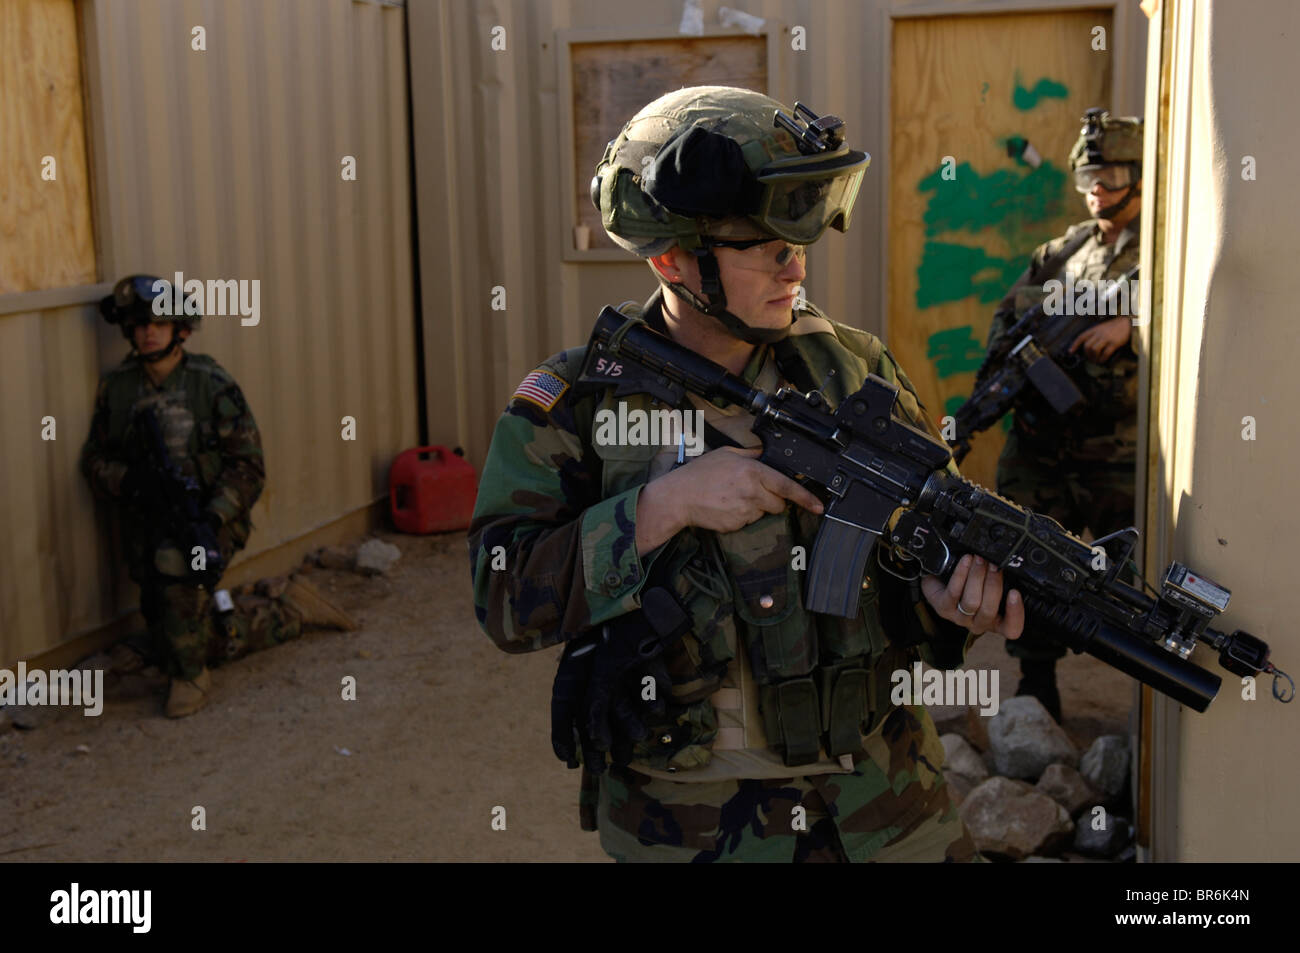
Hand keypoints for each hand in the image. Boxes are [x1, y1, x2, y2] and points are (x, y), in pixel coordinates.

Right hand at [637, 447, 823, 553]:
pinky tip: (727, 507)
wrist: (678, 498)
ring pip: (763, 513)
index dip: (805, 497)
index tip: (819, 506)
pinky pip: (748, 522)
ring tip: (734, 498)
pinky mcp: (736, 525)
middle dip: (773, 500)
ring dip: (756, 507)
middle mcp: (752, 492)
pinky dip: (742, 516)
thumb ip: (752, 455)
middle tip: (753, 491)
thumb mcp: (727, 454)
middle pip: (779, 504)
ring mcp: (744, 511)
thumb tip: (768, 455)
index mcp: (752, 472)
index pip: (787, 486)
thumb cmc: (699, 474)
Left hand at [921, 554, 1024, 638]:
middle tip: (994, 564)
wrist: (942, 578)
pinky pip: (954, 592)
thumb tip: (1013, 565)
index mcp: (997, 621)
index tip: (1015, 592)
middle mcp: (979, 623)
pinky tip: (966, 560)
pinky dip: (961, 574)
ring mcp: (960, 618)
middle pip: (989, 610)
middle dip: (993, 584)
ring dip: (977, 576)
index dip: (1015, 613)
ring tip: (980, 559)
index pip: (1011, 628)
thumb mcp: (991, 582)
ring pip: (971, 601)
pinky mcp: (943, 609)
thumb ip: (1003, 580)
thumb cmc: (972, 582)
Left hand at [1069, 316, 1130, 362]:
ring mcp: (1107, 338)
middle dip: (1086, 355)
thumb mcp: (1101, 328)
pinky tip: (1102, 361)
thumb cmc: (1114, 327)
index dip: (1074, 345)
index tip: (1070, 352)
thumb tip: (1088, 346)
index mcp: (1094, 329)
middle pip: (1087, 346)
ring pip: (1094, 350)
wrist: (1127, 322)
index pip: (1081, 337)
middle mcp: (1099, 333)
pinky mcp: (1114, 343)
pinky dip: (1102, 359)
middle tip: (1089, 359)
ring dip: (1093, 358)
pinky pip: (1105, 353)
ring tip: (1096, 361)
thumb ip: (1094, 334)